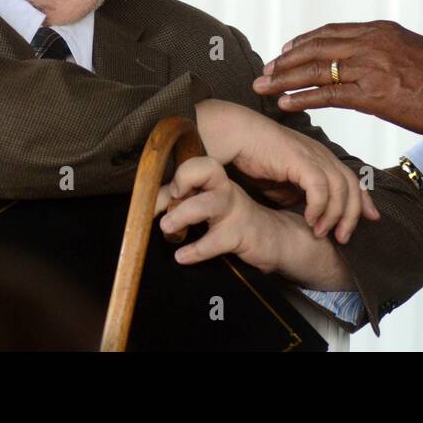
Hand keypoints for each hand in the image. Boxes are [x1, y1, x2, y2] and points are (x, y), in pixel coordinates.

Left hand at [154, 156, 286, 272]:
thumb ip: (179, 203)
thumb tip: (149, 205)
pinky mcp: (240, 234)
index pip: (195, 165)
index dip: (176, 175)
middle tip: (172, 196)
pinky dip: (196, 250)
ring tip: (167, 228)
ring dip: (185, 213)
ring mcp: (234, 211)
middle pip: (208, 168)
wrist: (274, 240)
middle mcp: (225, 190)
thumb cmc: (234, 221)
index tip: (163, 196)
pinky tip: (182, 256)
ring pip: (210, 203)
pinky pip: (216, 241)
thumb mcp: (207, 208)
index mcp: (216, 182)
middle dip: (185, 177)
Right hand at [193, 98, 379, 243]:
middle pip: (352, 186)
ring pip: (340, 189)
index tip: (372, 219)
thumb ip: (299, 196)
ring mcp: (313, 155)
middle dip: (352, 215)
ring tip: (322, 233)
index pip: (352, 180)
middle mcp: (322, 155)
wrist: (235, 136)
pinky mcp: (300, 159)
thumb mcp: (283, 184)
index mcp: (321, 158)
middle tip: (344, 237)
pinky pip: (320, 187)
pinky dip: (319, 206)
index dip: (364, 201)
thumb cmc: (254, 156)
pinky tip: (310, 220)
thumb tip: (312, 214)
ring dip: (334, 215)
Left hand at [251, 21, 422, 137]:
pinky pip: (326, 95)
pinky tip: (284, 102)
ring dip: (284, 78)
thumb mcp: (413, 50)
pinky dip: (301, 98)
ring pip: (315, 69)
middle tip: (266, 69)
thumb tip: (374, 54)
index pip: (332, 32)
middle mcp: (370, 43)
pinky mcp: (370, 94)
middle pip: (316, 47)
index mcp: (380, 30)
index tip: (287, 50)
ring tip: (263, 86)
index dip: (305, 41)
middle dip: (287, 60)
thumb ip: (388, 48)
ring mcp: (368, 67)